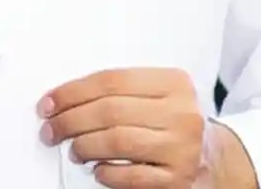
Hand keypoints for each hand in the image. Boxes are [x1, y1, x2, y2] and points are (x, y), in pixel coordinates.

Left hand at [37, 68, 204, 187]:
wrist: (212, 158)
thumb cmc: (170, 122)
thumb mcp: (155, 96)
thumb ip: (117, 92)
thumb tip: (60, 101)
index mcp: (174, 83)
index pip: (111, 81)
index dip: (72, 92)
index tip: (48, 104)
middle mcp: (182, 113)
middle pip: (110, 110)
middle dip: (70, 120)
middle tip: (50, 130)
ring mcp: (183, 148)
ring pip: (117, 141)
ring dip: (84, 146)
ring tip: (74, 150)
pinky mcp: (179, 179)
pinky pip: (130, 177)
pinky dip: (107, 173)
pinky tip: (99, 170)